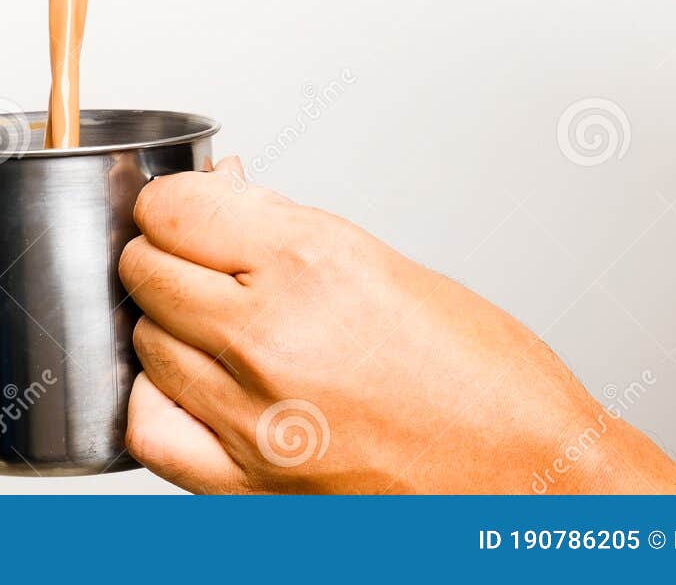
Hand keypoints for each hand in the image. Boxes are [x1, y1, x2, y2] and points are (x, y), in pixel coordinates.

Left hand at [119, 158, 675, 493]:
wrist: (531, 482)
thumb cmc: (486, 381)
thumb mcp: (382, 263)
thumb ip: (281, 225)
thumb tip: (218, 192)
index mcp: (311, 263)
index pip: (170, 208)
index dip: (175, 201)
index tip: (190, 210)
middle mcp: (270, 335)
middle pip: (144, 269)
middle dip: (167, 255)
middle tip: (204, 262)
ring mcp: (251, 414)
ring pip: (144, 340)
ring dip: (167, 325)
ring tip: (214, 325)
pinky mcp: (245, 482)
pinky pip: (150, 427)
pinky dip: (158, 401)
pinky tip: (191, 389)